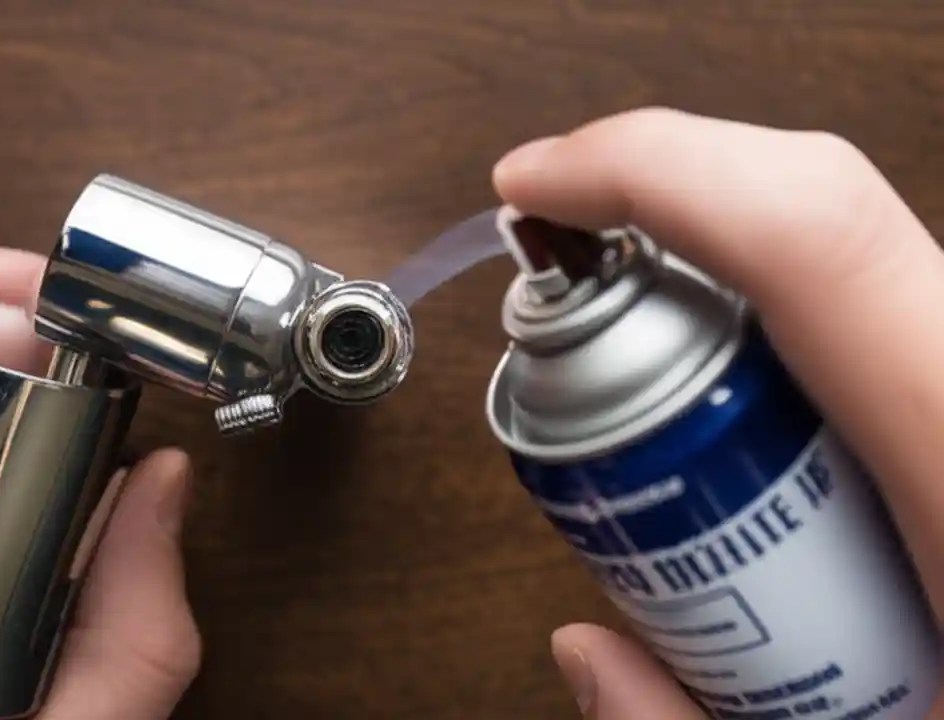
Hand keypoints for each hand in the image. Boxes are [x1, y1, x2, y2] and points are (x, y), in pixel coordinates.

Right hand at [493, 108, 943, 718]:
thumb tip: (590, 653)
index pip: (812, 239)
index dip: (651, 170)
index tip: (535, 183)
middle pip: (827, 222)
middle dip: (669, 226)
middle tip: (578, 302)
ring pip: (875, 264)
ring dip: (741, 287)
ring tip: (673, 393)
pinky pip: (912, 324)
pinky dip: (816, 335)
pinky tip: (787, 439)